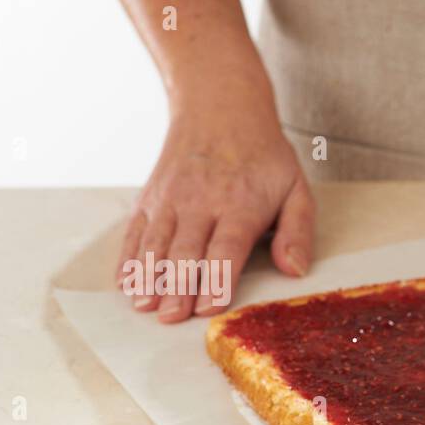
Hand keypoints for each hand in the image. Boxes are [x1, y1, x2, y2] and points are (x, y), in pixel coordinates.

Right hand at [115, 98, 313, 322]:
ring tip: (144, 306)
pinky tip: (126, 282)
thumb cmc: (264, 157)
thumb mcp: (296, 188)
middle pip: (187, 251)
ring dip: (149, 276)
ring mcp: (171, 198)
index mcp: (240, 205)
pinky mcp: (151, 196)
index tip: (208, 308)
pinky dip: (129, 257)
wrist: (220, 107)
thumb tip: (295, 270)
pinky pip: (136, 230)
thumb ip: (298, 231)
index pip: (226, 250)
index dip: (216, 280)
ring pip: (157, 242)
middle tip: (171, 318)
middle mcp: (201, 202)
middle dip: (178, 287)